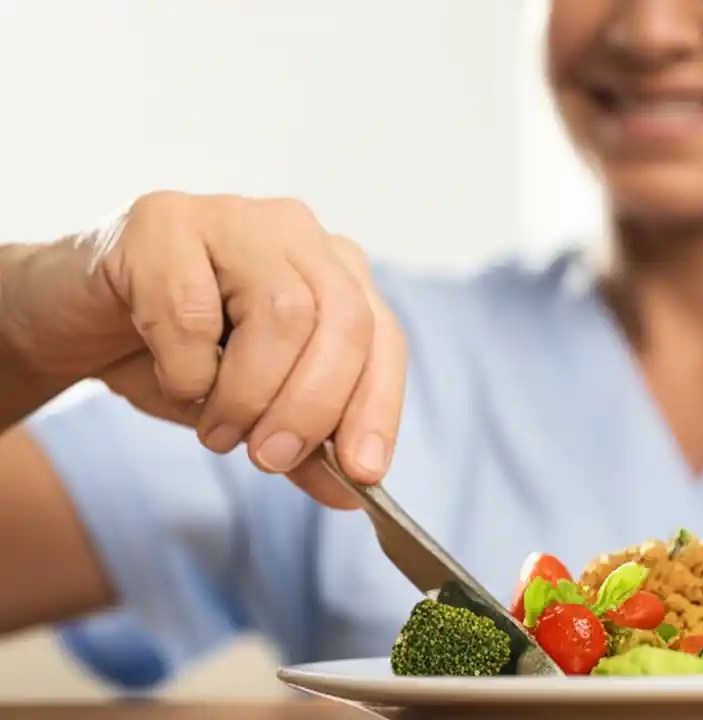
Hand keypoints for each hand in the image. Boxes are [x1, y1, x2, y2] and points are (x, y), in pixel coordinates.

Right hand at [1, 191, 406, 508]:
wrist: (71, 324)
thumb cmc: (173, 358)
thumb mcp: (251, 410)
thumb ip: (306, 447)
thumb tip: (353, 492)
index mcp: (334, 270)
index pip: (383, 337)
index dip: (377, 406)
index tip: (363, 473)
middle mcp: (297, 231)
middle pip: (344, 321)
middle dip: (312, 407)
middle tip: (270, 460)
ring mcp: (234, 216)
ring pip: (283, 313)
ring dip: (249, 393)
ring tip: (217, 429)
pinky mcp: (164, 220)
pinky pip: (194, 310)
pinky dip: (187, 368)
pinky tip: (173, 379)